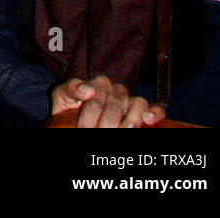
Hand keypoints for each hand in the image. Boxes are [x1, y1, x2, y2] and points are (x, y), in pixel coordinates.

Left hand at [50, 75, 164, 126]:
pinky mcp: (144, 114)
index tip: (84, 127)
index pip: (100, 89)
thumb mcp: (62, 96)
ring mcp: (131, 102)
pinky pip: (157, 109)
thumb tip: (86, 90)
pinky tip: (148, 120)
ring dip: (130, 119)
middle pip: (117, 102)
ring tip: (123, 130)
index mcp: (99, 84)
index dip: (92, 110)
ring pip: (138, 102)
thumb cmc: (70, 108)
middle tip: (98, 135)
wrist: (75, 121)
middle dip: (106, 122)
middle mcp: (116, 91)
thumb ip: (69, 88)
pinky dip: (155, 113)